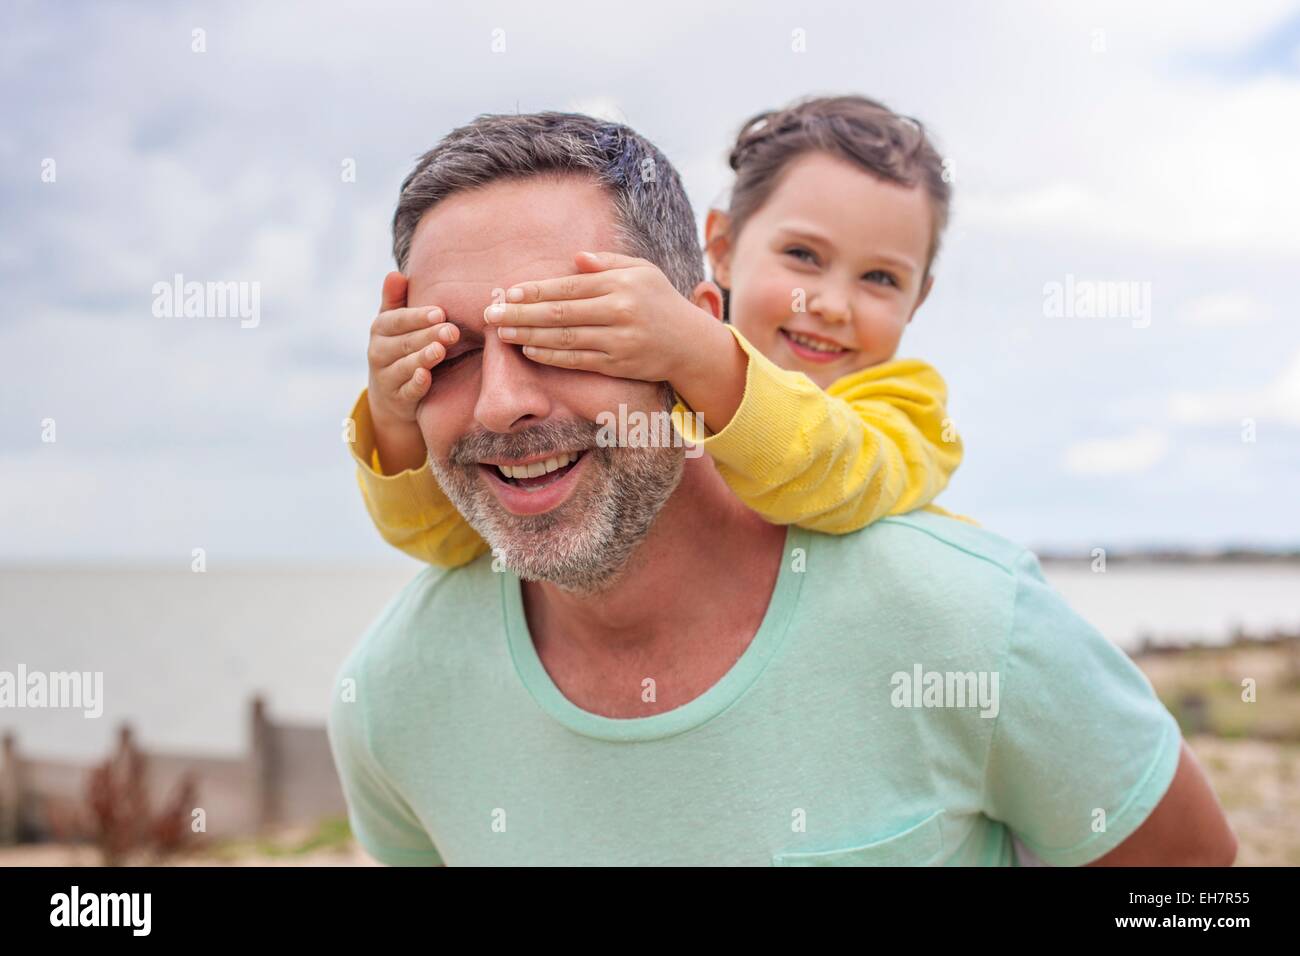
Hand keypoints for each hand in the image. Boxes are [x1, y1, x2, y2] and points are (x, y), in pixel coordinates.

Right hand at [364, 272, 458, 472]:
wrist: (389, 394)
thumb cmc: (400, 347)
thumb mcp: (395, 323)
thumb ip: (396, 299)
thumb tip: (395, 274)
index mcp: (381, 329)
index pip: (397, 320)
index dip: (417, 316)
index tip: (440, 312)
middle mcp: (379, 352)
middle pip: (404, 342)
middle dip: (428, 336)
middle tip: (452, 331)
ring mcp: (387, 377)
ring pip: (404, 366)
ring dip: (423, 358)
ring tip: (440, 350)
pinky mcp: (397, 399)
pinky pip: (406, 391)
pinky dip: (416, 384)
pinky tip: (427, 376)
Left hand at [482, 251, 713, 383]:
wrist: (690, 343)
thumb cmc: (660, 301)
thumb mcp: (642, 271)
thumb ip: (608, 262)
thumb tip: (574, 258)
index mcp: (621, 283)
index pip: (569, 286)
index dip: (536, 291)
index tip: (508, 293)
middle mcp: (619, 311)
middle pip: (560, 313)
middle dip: (521, 314)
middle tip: (491, 314)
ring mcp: (618, 340)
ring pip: (564, 339)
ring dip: (529, 337)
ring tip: (503, 333)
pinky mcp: (618, 364)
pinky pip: (577, 360)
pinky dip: (550, 356)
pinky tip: (529, 351)